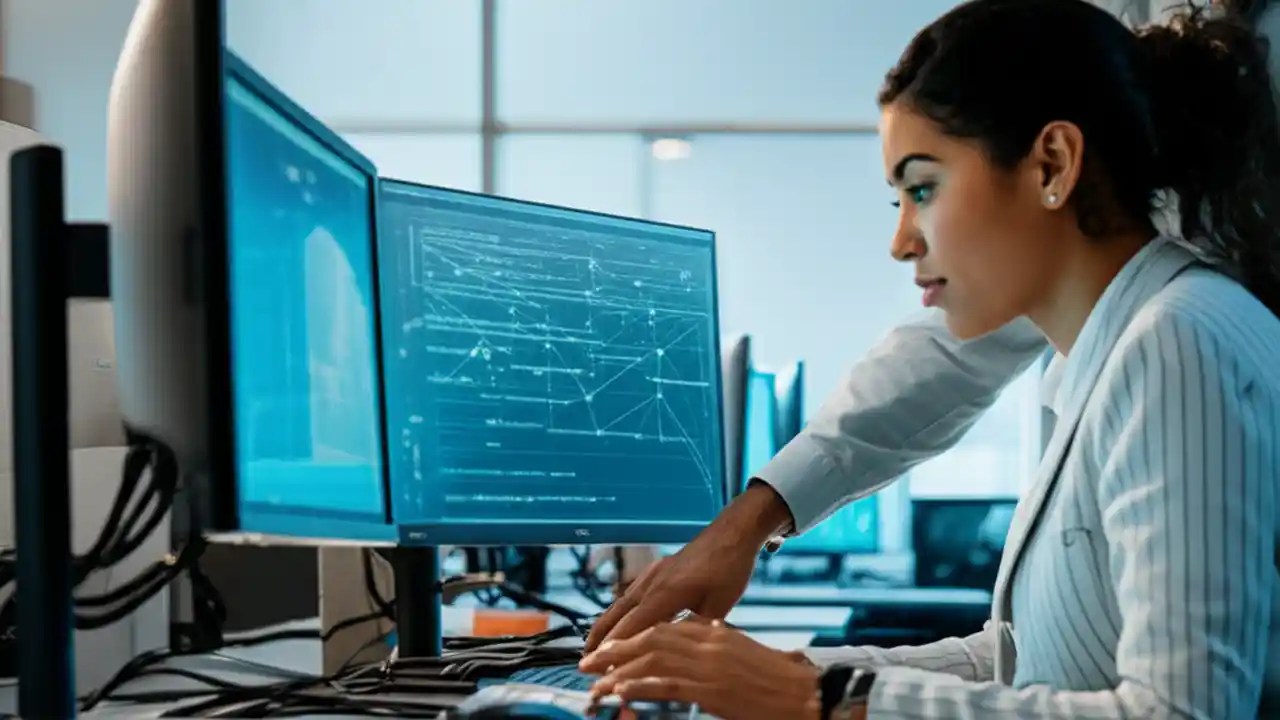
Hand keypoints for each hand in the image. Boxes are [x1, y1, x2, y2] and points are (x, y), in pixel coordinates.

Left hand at [579, 620, 819, 719]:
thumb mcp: (744, 652)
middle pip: (651, 640)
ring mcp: (708, 665)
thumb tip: (706, 632)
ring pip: (651, 661)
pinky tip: (619, 693)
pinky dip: (638, 687)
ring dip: (618, 674)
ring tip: (595, 686)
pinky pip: (664, 685)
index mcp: (716, 632)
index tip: (610, 649)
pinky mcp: (710, 689)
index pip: (664, 628)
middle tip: (589, 666)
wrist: (807, 695)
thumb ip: (720, 641)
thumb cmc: (779, 680)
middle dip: (615, 652)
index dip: (633, 638)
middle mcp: (708, 642)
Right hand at [585, 483, 791, 651]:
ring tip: (592, 645)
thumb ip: (695, 629)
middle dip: (601, 639)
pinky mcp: (657, 570)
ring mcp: (653, 574)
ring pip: (621, 603)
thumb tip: (682, 653)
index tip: (600, 667)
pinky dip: (619, 611)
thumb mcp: (719, 606)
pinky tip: (617, 620)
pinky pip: (631, 594)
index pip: (633, 626)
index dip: (615, 649)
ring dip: (605, 625)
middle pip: (619, 615)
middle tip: (585, 662)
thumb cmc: (730, 568)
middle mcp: (652, 583)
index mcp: (666, 593)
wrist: (732, 533)